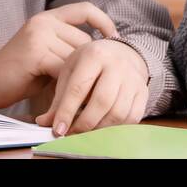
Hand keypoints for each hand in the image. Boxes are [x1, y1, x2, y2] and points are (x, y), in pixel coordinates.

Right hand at [0, 2, 117, 109]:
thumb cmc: (20, 72)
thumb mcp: (46, 52)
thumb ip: (67, 47)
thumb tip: (100, 53)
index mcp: (47, 18)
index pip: (85, 9)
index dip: (103, 22)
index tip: (114, 39)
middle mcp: (44, 22)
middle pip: (83, 41)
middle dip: (87, 65)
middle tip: (91, 84)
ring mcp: (39, 36)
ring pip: (75, 57)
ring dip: (77, 78)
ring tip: (77, 94)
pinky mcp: (36, 53)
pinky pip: (64, 69)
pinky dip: (67, 85)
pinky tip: (65, 97)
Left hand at [34, 39, 149, 135]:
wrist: (121, 52)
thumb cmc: (91, 62)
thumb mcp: (71, 71)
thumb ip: (58, 98)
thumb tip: (44, 122)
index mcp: (94, 55)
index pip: (79, 88)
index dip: (67, 112)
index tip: (58, 130)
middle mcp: (117, 65)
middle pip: (101, 102)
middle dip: (84, 124)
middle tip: (72, 133)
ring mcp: (133, 78)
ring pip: (118, 113)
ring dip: (99, 128)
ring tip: (86, 130)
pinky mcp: (143, 91)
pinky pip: (132, 117)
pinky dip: (116, 128)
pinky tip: (103, 126)